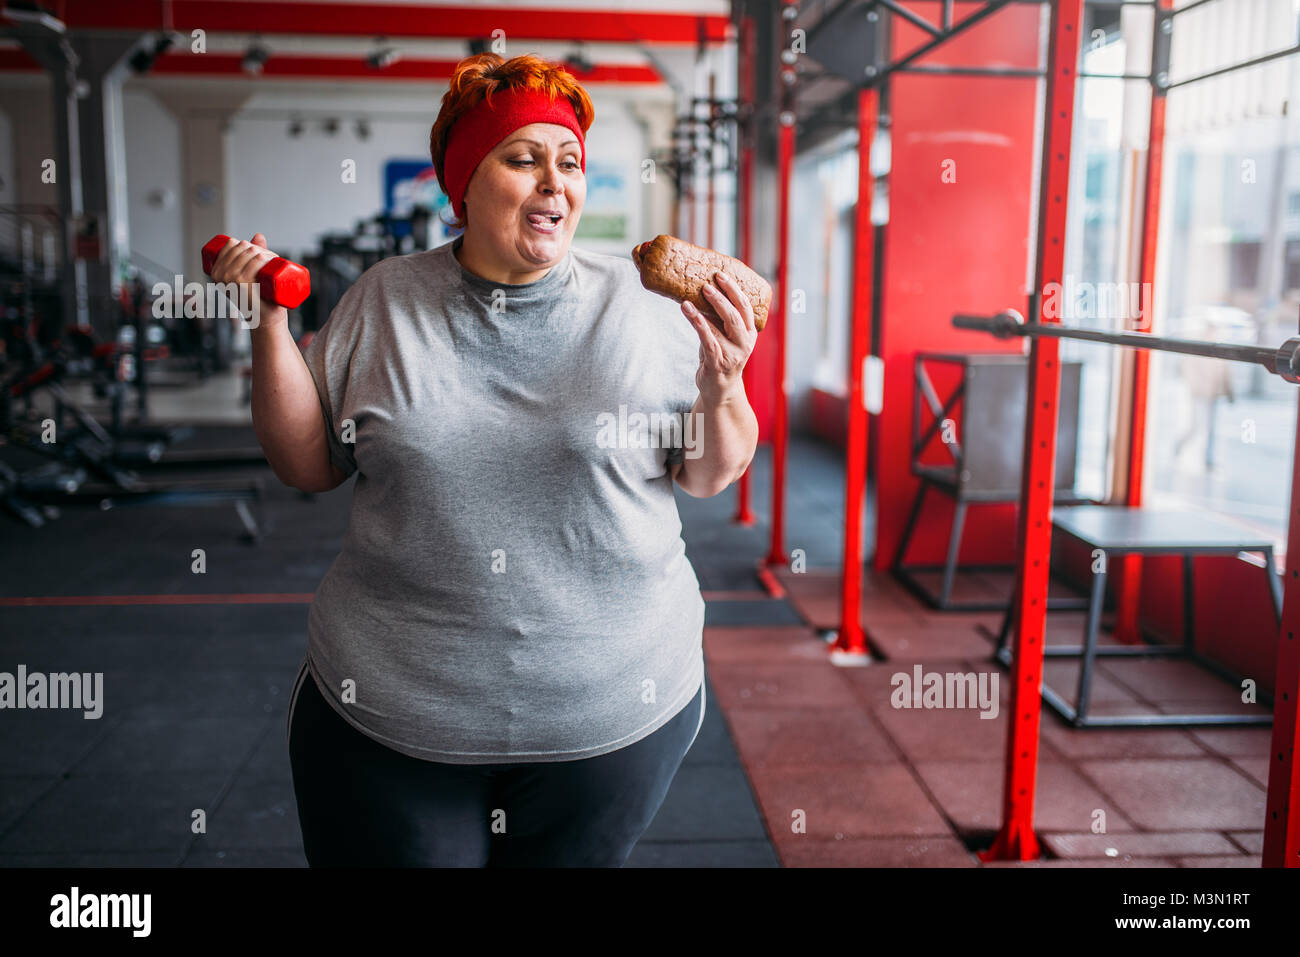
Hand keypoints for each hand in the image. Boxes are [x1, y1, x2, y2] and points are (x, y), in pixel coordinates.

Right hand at [207, 232, 287, 330]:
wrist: (265, 320)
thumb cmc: (257, 298)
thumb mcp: (248, 275)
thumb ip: (251, 254)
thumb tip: (258, 235)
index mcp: (216, 271)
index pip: (231, 244)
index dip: (247, 243)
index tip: (259, 253)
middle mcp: (221, 274)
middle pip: (243, 247)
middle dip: (260, 248)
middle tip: (271, 260)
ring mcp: (233, 279)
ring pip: (252, 252)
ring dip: (267, 252)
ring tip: (274, 262)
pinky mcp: (245, 284)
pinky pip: (255, 261)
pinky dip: (264, 256)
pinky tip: (267, 259)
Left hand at [681, 270, 756, 402]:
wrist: (720, 389)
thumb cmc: (721, 356)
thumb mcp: (726, 336)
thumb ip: (720, 318)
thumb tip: (701, 291)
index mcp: (750, 332)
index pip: (745, 306)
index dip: (733, 289)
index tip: (720, 274)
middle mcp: (745, 343)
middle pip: (735, 314)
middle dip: (721, 297)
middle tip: (706, 284)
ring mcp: (733, 354)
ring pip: (720, 326)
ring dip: (702, 310)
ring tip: (688, 299)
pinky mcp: (718, 363)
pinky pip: (707, 340)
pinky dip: (697, 323)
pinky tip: (687, 311)